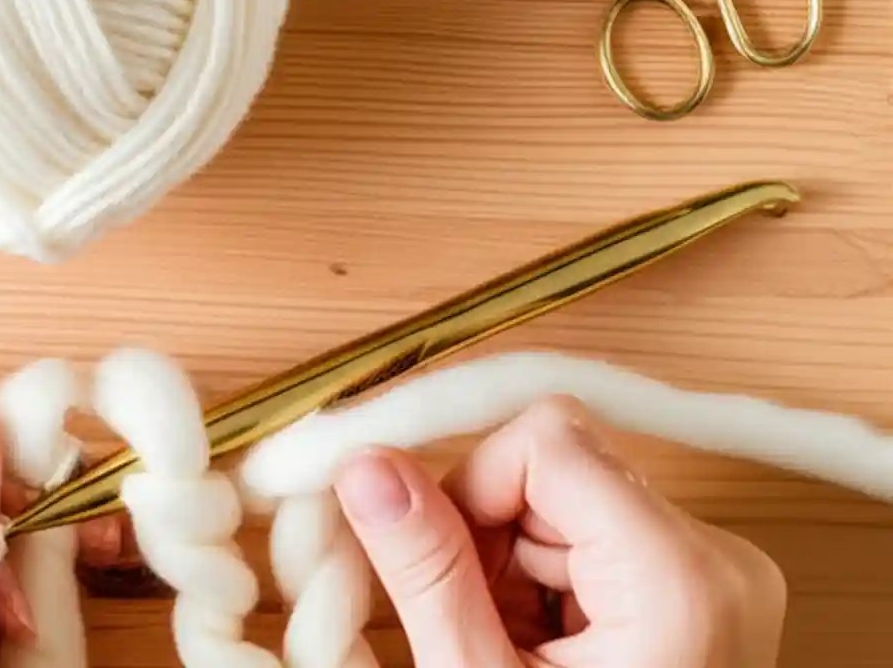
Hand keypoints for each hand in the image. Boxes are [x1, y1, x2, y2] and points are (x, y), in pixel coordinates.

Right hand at [334, 396, 787, 667]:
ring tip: (509, 646)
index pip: (548, 438)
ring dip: (510, 560)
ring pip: (567, 497)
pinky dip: (543, 580)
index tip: (432, 543)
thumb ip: (424, 570)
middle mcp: (716, 560)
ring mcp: (714, 573)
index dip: (471, 482)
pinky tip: (538, 645)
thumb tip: (368, 470)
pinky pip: (593, 533)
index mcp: (678, 580)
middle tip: (473, 618)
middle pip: (558, 463)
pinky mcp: (698, 585)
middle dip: (488, 531)